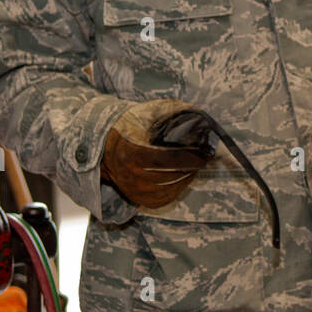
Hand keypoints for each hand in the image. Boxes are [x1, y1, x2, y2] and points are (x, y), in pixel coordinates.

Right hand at [101, 99, 215, 207]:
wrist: (107, 144)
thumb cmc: (132, 126)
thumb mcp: (149, 112)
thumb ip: (174, 113)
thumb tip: (200, 119)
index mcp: (130, 152)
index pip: (164, 159)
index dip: (187, 157)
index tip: (204, 153)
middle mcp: (130, 175)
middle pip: (169, 176)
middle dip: (191, 167)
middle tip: (204, 158)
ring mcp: (134, 190)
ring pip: (170, 188)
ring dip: (187, 177)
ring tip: (195, 165)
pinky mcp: (139, 199)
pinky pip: (166, 198)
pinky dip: (179, 188)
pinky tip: (185, 175)